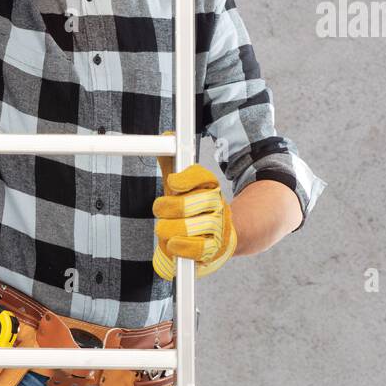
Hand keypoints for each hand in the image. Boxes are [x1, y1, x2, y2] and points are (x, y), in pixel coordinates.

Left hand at [151, 132, 236, 279]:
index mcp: (210, 187)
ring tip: (165, 229)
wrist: (223, 237)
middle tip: (161, 210)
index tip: (172, 182)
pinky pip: (196, 249)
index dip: (185, 179)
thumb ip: (171, 165)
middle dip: (167, 208)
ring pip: (188, 227)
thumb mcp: (184, 186)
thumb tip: (166, 135)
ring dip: (170, 228)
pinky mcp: (213, 250)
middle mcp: (215, 206)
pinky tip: (173, 244)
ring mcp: (216, 228)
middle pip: (187, 204)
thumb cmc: (194, 210)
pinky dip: (181, 247)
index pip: (200, 177)